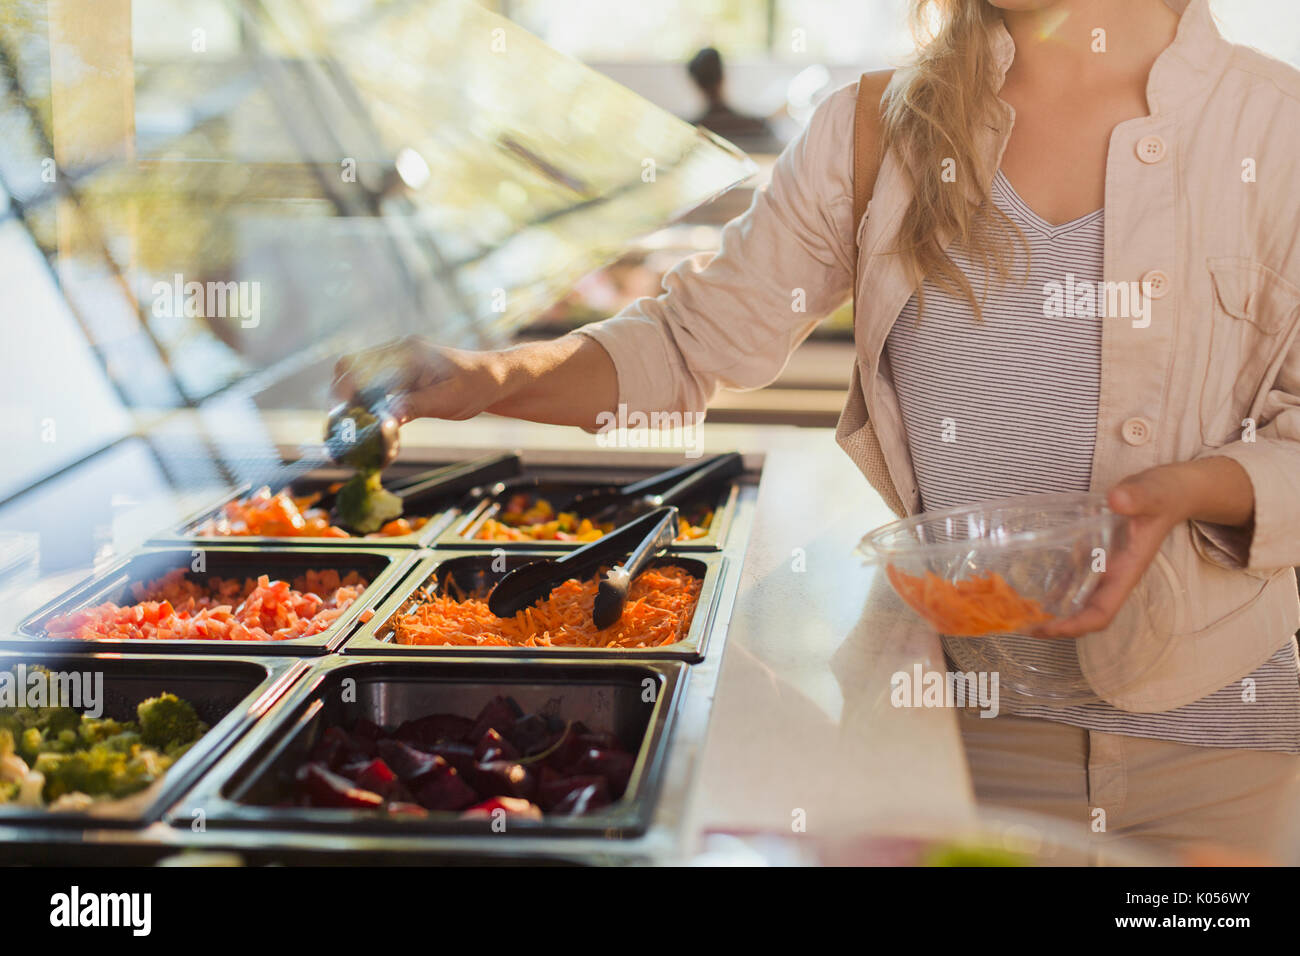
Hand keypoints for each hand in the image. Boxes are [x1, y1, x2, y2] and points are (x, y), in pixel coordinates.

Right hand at [331, 336, 500, 422]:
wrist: (494, 378)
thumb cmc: (476, 385)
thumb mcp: (448, 400)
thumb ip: (415, 407)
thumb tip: (385, 421)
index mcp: (408, 353)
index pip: (363, 365)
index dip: (346, 390)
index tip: (342, 415)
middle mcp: (397, 352)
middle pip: (351, 367)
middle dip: (342, 396)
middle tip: (342, 427)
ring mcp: (396, 361)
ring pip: (358, 377)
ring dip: (352, 402)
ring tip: (353, 430)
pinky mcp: (398, 374)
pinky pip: (371, 385)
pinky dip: (365, 404)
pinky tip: (370, 425)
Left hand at [1033, 462, 1232, 638]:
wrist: (1171, 490)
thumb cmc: (1164, 495)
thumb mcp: (1153, 493)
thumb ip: (1137, 497)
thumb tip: (1117, 500)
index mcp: (1126, 571)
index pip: (1102, 612)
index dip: (1077, 625)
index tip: (1049, 628)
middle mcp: (1112, 575)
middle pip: (1082, 613)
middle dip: (1054, 623)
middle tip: (1019, 624)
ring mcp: (1101, 566)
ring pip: (1073, 597)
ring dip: (1048, 608)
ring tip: (1014, 611)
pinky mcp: (1093, 553)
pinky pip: (1070, 576)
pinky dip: (1049, 585)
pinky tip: (1024, 585)